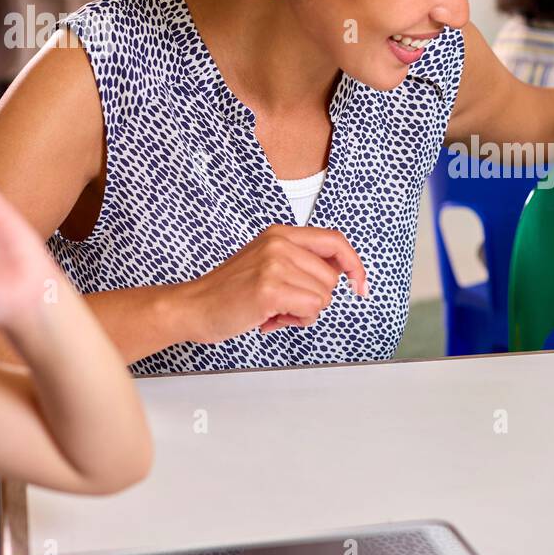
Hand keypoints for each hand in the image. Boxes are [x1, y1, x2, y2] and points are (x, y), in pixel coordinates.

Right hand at [177, 225, 367, 341]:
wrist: (193, 307)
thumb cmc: (229, 292)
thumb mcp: (267, 263)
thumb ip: (300, 263)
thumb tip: (341, 275)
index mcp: (280, 234)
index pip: (335, 241)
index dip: (353, 264)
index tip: (360, 284)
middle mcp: (279, 243)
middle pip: (332, 278)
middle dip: (314, 299)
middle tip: (283, 305)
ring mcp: (275, 264)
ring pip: (323, 296)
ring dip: (303, 312)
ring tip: (273, 310)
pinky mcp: (270, 289)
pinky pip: (311, 309)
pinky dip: (297, 320)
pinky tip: (271, 319)